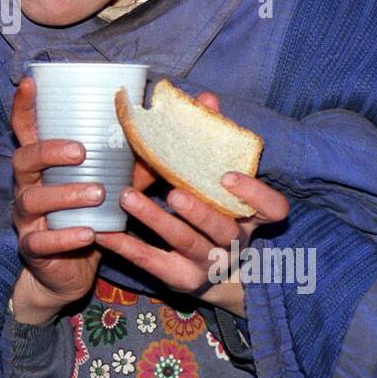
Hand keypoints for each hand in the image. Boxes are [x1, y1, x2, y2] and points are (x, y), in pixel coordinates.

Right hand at [7, 76, 155, 325]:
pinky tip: (88, 233)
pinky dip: (65, 236)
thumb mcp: (112, 187)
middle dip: (48, 151)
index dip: (24, 106)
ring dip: (65, 195)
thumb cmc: (89, 219)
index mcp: (44, 166)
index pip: (26, 130)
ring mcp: (27, 219)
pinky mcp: (33, 249)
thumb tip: (171, 133)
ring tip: (98, 194)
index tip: (31, 82)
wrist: (67, 275)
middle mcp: (29, 187)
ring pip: (33, 199)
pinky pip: (42, 241)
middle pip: (23, 159)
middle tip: (80, 151)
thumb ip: (134, 163)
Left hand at [95, 91, 289, 319]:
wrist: (205, 266)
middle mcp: (235, 242)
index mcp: (250, 216)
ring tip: (128, 198)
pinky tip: (104, 232)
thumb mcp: (213, 179)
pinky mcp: (181, 279)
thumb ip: (210, 141)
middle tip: (171, 191)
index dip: (254, 193)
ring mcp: (210, 264)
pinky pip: (153, 263)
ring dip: (156, 220)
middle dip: (197, 210)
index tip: (226, 174)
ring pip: (187, 244)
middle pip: (222, 229)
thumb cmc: (208, 209)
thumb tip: (207, 97)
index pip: (273, 209)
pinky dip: (127, 247)